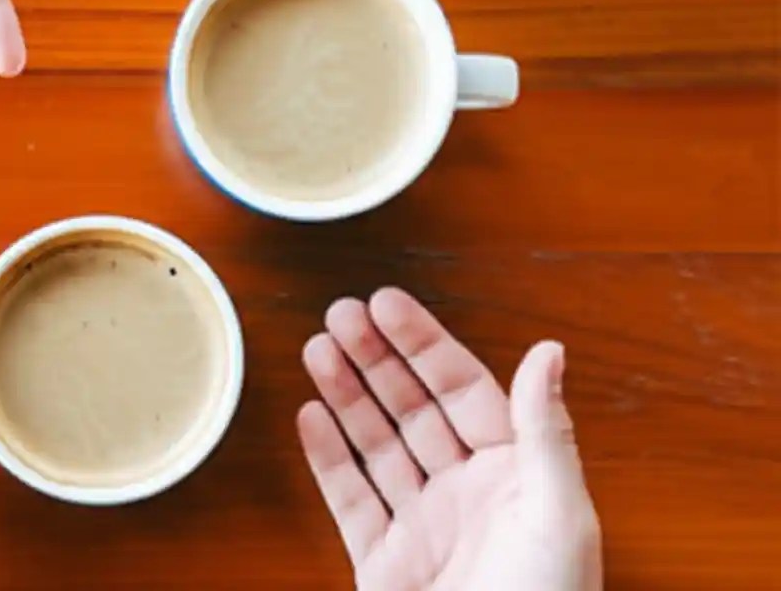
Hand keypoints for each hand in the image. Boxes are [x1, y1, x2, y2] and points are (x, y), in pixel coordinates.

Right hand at [297, 288, 602, 590]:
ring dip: (346, 395)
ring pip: (375, 443)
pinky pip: (349, 498)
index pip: (462, 389)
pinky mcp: (382, 562)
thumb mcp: (557, 512)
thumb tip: (548, 351)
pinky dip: (326, 457)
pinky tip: (309, 417)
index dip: (423, 344)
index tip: (386, 304)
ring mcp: (421, 526)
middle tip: (338, 314)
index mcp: (514, 475)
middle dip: (375, 359)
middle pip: (411, 408)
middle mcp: (465, 492)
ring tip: (316, 349)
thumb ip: (542, 429)